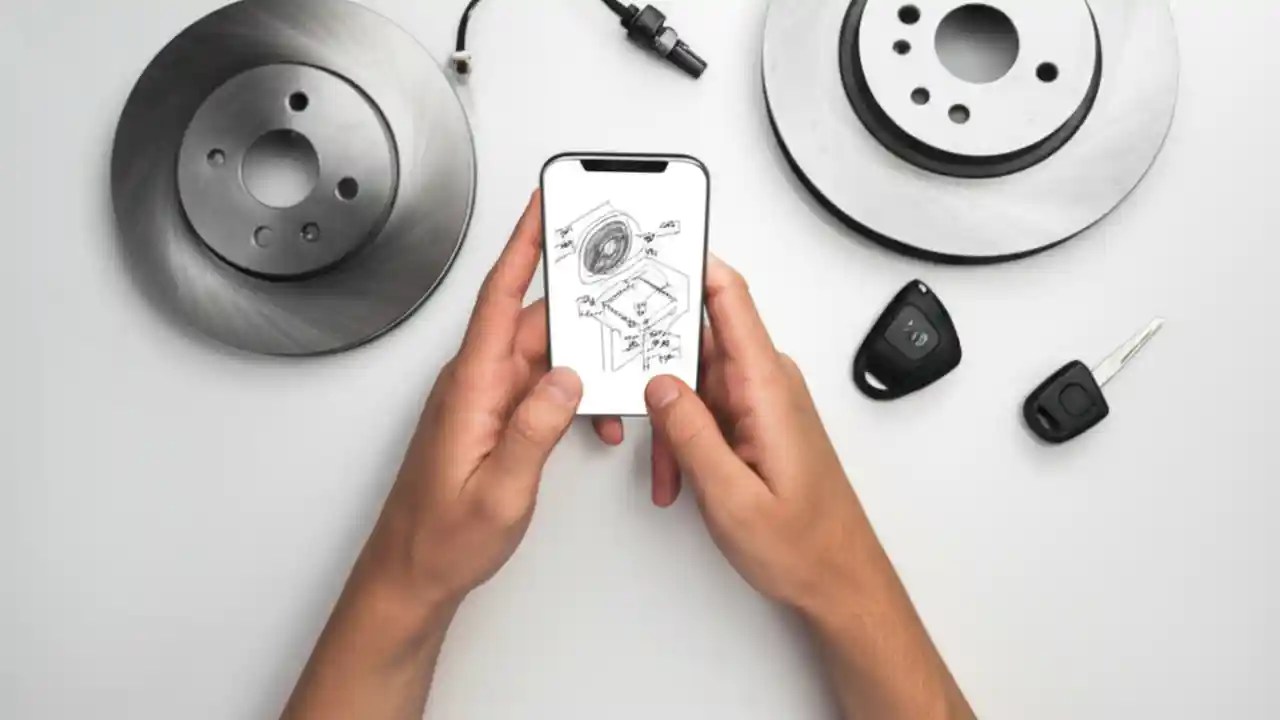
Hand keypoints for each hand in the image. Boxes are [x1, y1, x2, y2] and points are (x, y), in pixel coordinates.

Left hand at [283, 193, 623, 719]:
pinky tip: (594, 418)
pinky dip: (571, 395)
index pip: (498, 298)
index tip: (542, 205)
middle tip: (613, 275)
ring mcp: (483, 400)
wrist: (412, 574)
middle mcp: (474, 383)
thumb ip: (536, 430)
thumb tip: (567, 378)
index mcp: (471, 388)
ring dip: (581, 360)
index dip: (522, 246)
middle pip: (531, 320)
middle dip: (576, 300)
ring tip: (619, 364)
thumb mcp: (501, 491)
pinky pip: (538, 386)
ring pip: (541, 354)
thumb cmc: (442, 538)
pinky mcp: (492, 418)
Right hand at [645, 259, 973, 718]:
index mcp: (768, 387)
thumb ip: (691, 433)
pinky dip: (687, 439)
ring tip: (669, 471)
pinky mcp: (757, 422)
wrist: (841, 580)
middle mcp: (769, 384)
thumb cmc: (804, 545)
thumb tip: (658, 384)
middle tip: (627, 397)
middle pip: (698, 342)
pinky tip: (682, 476)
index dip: (692, 266)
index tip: (653, 251)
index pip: (730, 299)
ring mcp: (763, 402)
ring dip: (671, 422)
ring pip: (695, 383)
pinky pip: (708, 410)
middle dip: (657, 371)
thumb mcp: (731, 496)